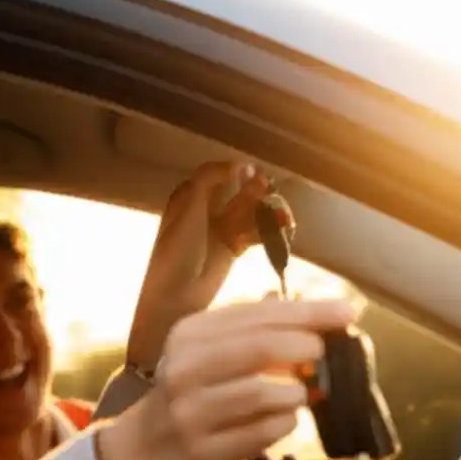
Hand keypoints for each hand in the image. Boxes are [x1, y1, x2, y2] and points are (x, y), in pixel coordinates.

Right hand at [97, 298, 355, 459]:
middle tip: (323, 352)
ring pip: (262, 393)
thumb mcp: (209, 353)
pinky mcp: (204, 452)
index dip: (307, 311)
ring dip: (294, 392)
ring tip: (298, 394)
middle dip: (304, 345)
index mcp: (188, 335)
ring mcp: (191, 413)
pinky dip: (285, 423)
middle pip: (259, 347)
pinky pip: (262, 432)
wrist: (146, 453)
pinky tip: (284, 421)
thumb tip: (318, 311)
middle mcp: (184, 369)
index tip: (347, 312)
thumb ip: (256, 330)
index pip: (256, 314)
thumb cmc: (193, 396)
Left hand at [127, 161, 269, 369]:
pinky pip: (254, 232)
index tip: (252, 171)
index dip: (235, 171)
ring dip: (266, 211)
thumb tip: (239, 164)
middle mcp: (206, 210)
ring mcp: (220, 230)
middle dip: (255, 190)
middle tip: (270, 188)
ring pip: (249, 213)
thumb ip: (209, 179)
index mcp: (189, 196)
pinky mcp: (232, 248)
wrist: (175, 295)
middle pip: (237, 192)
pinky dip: (268, 229)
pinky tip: (285, 226)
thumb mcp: (188, 208)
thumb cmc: (176, 250)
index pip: (216, 175)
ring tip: (284, 215)